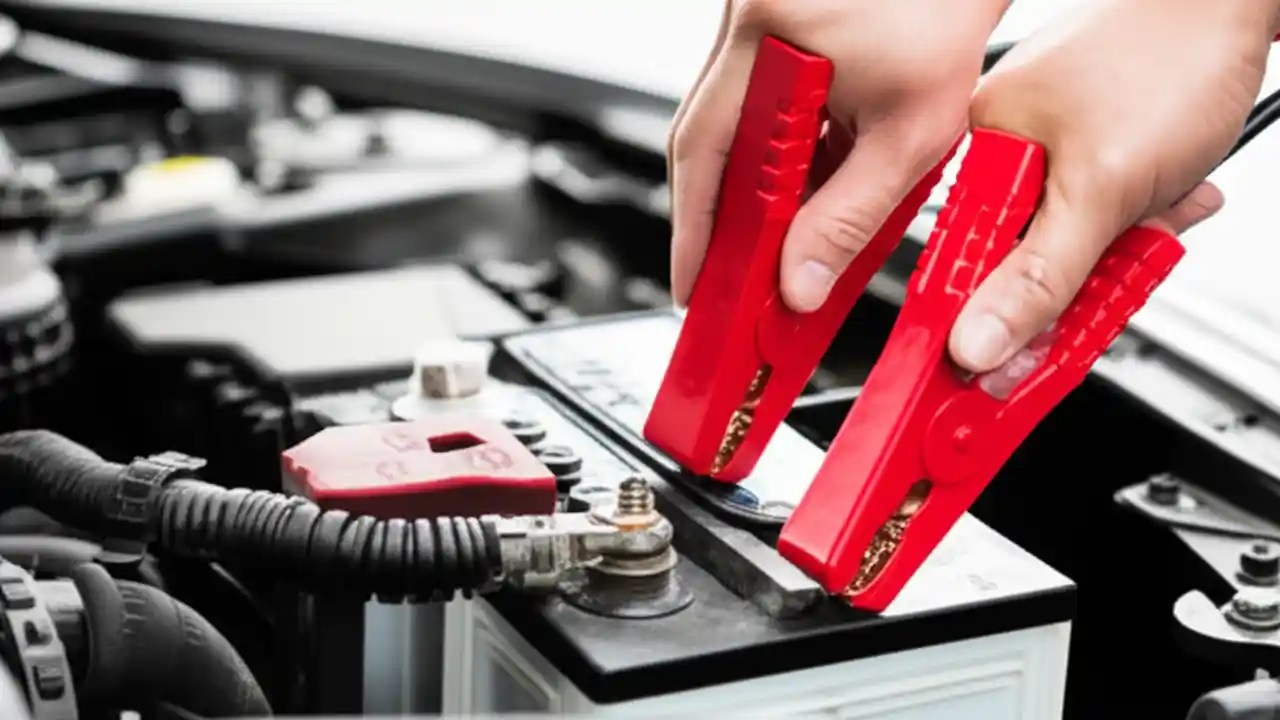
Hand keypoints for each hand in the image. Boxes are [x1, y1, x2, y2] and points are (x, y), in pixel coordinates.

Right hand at [668, 0, 1009, 310]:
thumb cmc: (950, 14)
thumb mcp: (909, 135)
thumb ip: (849, 218)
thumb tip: (800, 282)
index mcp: (767, 34)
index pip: (703, 150)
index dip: (693, 229)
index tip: (695, 284)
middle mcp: (745, 19)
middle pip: (704, 141)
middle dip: (716, 219)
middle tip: (727, 279)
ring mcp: (752, 19)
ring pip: (726, 124)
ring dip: (747, 190)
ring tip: (771, 245)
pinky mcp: (769, 24)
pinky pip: (751, 101)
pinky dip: (770, 156)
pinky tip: (797, 194)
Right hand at [949, 0, 1278, 373]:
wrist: (1234, 2)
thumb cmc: (1168, 61)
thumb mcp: (1100, 191)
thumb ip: (1036, 279)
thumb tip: (977, 344)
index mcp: (982, 151)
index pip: (962, 266)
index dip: (980, 327)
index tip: (993, 380)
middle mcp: (1007, 151)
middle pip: (1020, 265)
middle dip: (1078, 278)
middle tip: (1112, 273)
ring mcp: (1053, 150)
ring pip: (1072, 246)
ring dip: (1124, 248)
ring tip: (1157, 214)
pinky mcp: (1095, 150)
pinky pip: (1104, 217)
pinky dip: (1144, 219)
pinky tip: (1169, 199)